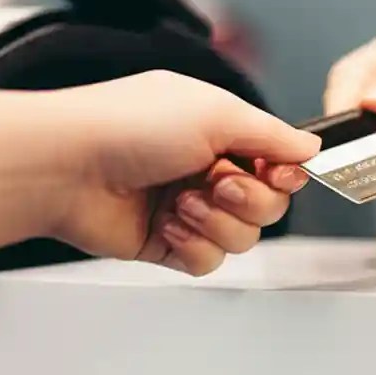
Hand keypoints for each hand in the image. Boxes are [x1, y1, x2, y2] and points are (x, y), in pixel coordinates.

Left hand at [47, 71, 320, 275]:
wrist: (63, 166)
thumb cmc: (127, 125)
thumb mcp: (217, 112)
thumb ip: (273, 135)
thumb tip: (312, 147)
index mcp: (221, 132)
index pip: (280, 165)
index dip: (285, 175)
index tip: (276, 172)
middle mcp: (207, 170)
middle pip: (270, 206)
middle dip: (249, 200)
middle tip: (217, 184)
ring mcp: (188, 209)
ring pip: (243, 238)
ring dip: (216, 223)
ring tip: (180, 203)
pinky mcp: (166, 244)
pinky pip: (209, 262)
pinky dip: (193, 246)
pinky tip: (166, 224)